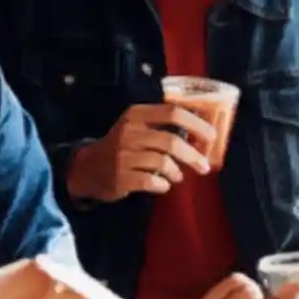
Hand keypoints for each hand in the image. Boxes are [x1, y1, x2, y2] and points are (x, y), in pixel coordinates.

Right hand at [67, 104, 215, 201]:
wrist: (87, 168)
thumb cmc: (121, 146)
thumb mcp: (136, 127)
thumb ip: (162, 126)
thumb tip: (202, 135)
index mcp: (136, 115)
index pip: (172, 112)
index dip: (196, 124)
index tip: (211, 137)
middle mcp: (129, 132)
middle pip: (171, 141)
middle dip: (193, 156)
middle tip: (203, 167)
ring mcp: (124, 155)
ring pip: (164, 163)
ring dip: (176, 173)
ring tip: (176, 176)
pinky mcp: (121, 177)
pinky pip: (152, 182)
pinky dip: (163, 185)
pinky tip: (161, 185)